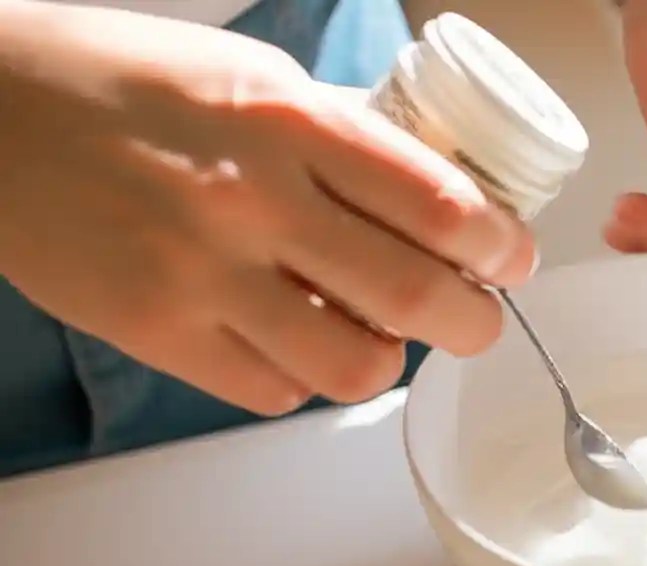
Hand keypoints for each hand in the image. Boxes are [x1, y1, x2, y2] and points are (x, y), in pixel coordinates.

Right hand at [0, 4, 531, 414]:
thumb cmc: (119, 82)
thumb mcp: (248, 78)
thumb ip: (340, 136)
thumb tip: (434, 189)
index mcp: (287, 122)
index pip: (439, 204)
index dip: (501, 246)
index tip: (513, 257)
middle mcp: (251, 200)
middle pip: (418, 298)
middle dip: (475, 321)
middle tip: (477, 316)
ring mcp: (200, 276)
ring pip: (353, 366)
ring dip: (385, 357)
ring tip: (377, 333)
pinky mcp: (154, 333)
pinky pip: (272, 392)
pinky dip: (302, 378)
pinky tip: (290, 341)